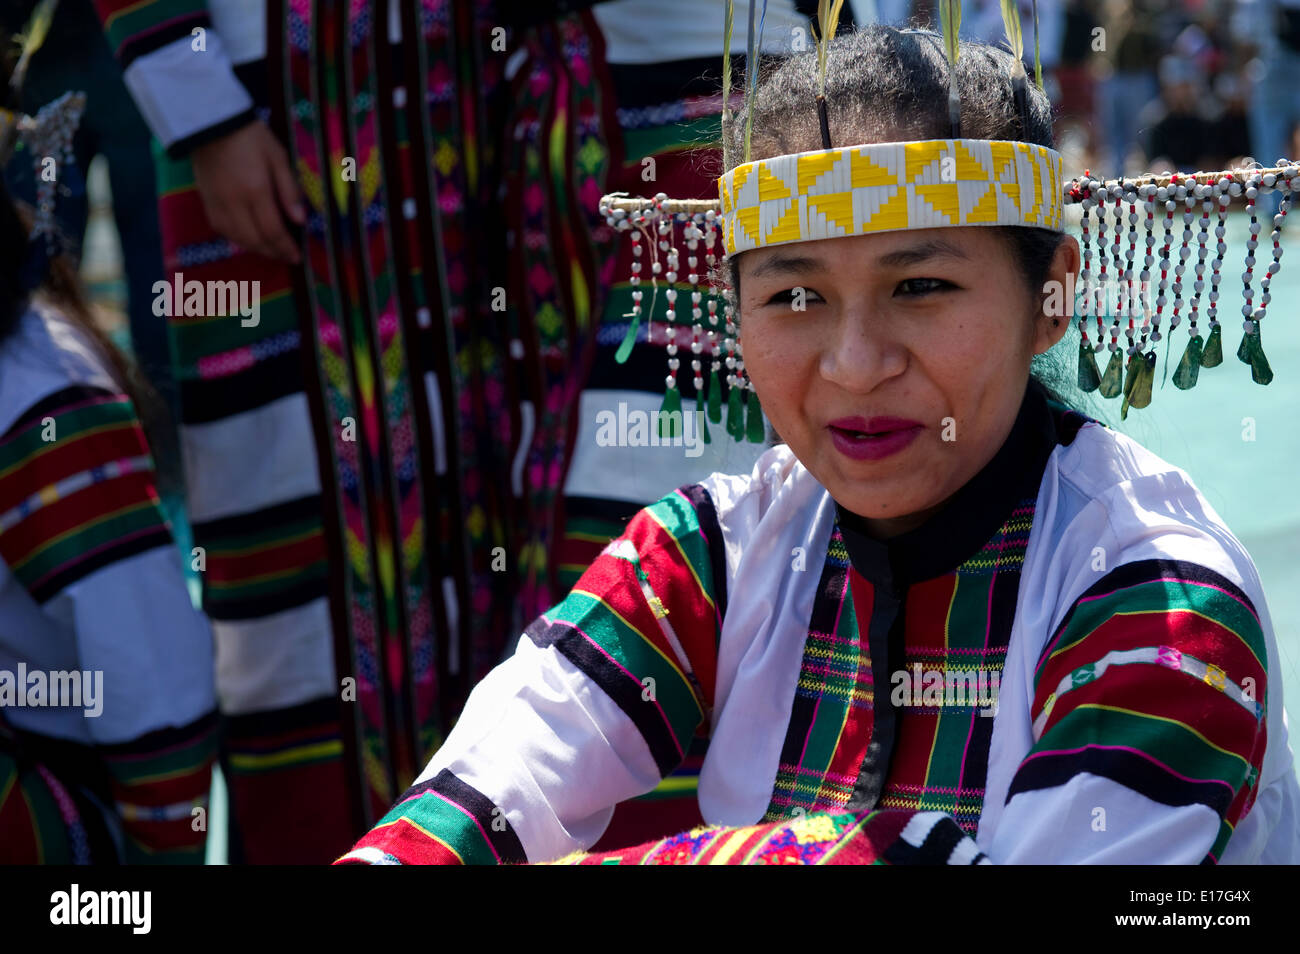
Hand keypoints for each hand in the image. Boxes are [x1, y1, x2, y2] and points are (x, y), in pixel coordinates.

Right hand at [190, 120, 306, 263]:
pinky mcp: (206, 201)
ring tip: (272, 250)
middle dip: (274, 253)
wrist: (211, 121)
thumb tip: (301, 221)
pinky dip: (238, 239)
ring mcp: (217, 203)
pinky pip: (222, 229)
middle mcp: (234, 202)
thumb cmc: (251, 137)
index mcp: (255, 191)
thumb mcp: (278, 158)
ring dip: (257, 249)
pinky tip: (249, 239)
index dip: (286, 248)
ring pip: (237, 238)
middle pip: (255, 240)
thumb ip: (289, 190)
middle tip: (287, 257)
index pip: (273, 230)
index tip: (297, 256)